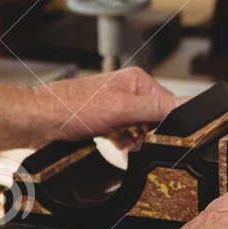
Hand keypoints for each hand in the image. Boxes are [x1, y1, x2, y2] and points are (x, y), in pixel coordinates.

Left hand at [46, 67, 179, 150]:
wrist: (39, 121)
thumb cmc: (71, 108)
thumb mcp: (121, 109)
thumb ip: (155, 108)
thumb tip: (187, 104)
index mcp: (137, 81)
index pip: (170, 103)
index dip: (169, 124)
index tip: (163, 138)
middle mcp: (128, 91)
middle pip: (157, 118)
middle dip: (152, 134)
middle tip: (138, 142)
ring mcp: (117, 107)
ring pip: (142, 129)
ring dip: (138, 141)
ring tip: (125, 145)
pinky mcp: (107, 121)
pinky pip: (127, 136)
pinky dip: (125, 144)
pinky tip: (118, 146)